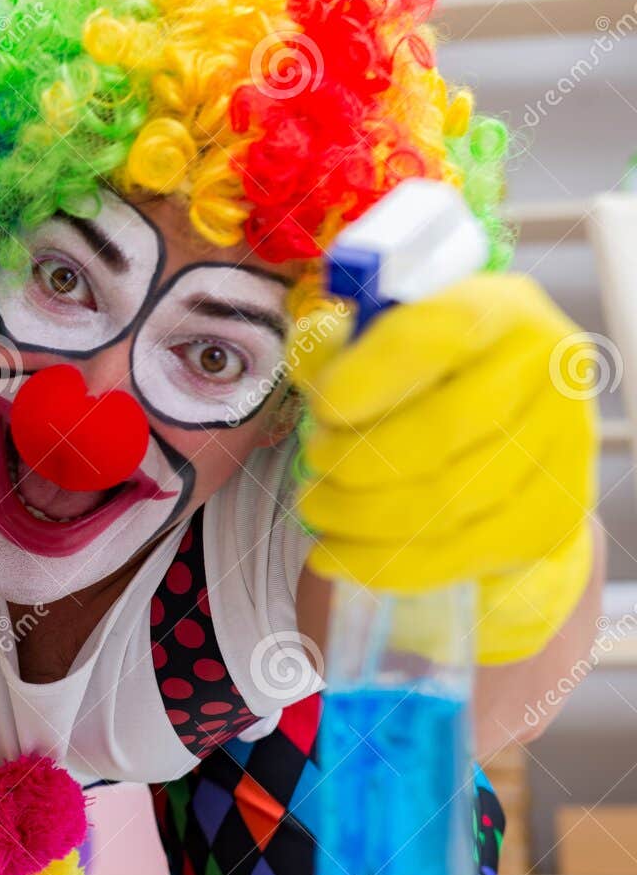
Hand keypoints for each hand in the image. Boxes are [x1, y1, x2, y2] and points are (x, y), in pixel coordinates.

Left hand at [294, 273, 597, 663]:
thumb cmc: (421, 369)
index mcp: (499, 309)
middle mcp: (547, 373)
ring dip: (356, 516)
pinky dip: (381, 565)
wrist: (502, 418)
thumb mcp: (377, 336)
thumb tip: (312, 359)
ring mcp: (563, 449)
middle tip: (311, 462)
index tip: (321, 408)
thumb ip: (333, 346)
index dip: (360, 382)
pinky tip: (333, 556)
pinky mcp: (552, 518)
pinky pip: (456, 557)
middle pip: (436, 435)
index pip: (427, 342)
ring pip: (444, 504)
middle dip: (351, 461)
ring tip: (315, 506)